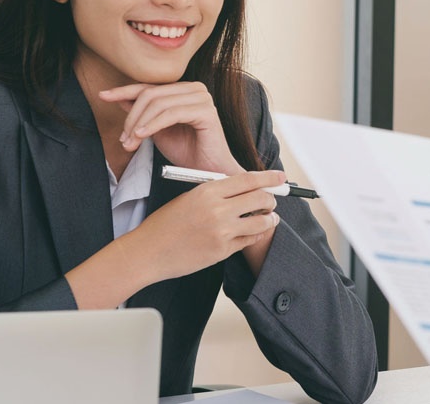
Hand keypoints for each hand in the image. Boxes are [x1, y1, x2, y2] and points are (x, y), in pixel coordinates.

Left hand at [99, 82, 243, 174]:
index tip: (103, 96)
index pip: (149, 86)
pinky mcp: (206, 111)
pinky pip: (171, 114)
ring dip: (139, 124)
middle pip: (151, 94)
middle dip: (131, 117)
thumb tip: (121, 98)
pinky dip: (152, 125)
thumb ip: (143, 114)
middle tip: (123, 140)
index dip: (124, 91)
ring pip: (158, 103)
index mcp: (184, 90)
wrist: (209, 172)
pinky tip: (141, 136)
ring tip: (130, 143)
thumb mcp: (158, 131)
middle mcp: (195, 89)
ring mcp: (202, 98)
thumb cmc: (187, 153)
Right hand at [124, 171, 282, 283]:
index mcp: (207, 192)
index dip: (269, 177)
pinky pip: (249, 240)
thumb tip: (245, 188)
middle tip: (271, 201)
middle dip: (270, 199)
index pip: (248, 180)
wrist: (148, 251)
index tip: (281, 177)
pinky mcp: (222, 251)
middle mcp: (217, 210)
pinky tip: (253, 232)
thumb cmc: (167, 223)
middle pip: (259, 198)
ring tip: (269, 217)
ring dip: (269, 219)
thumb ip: (216, 193)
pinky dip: (255, 234)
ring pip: (261, 222)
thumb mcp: (190, 198)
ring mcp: (221, 232)